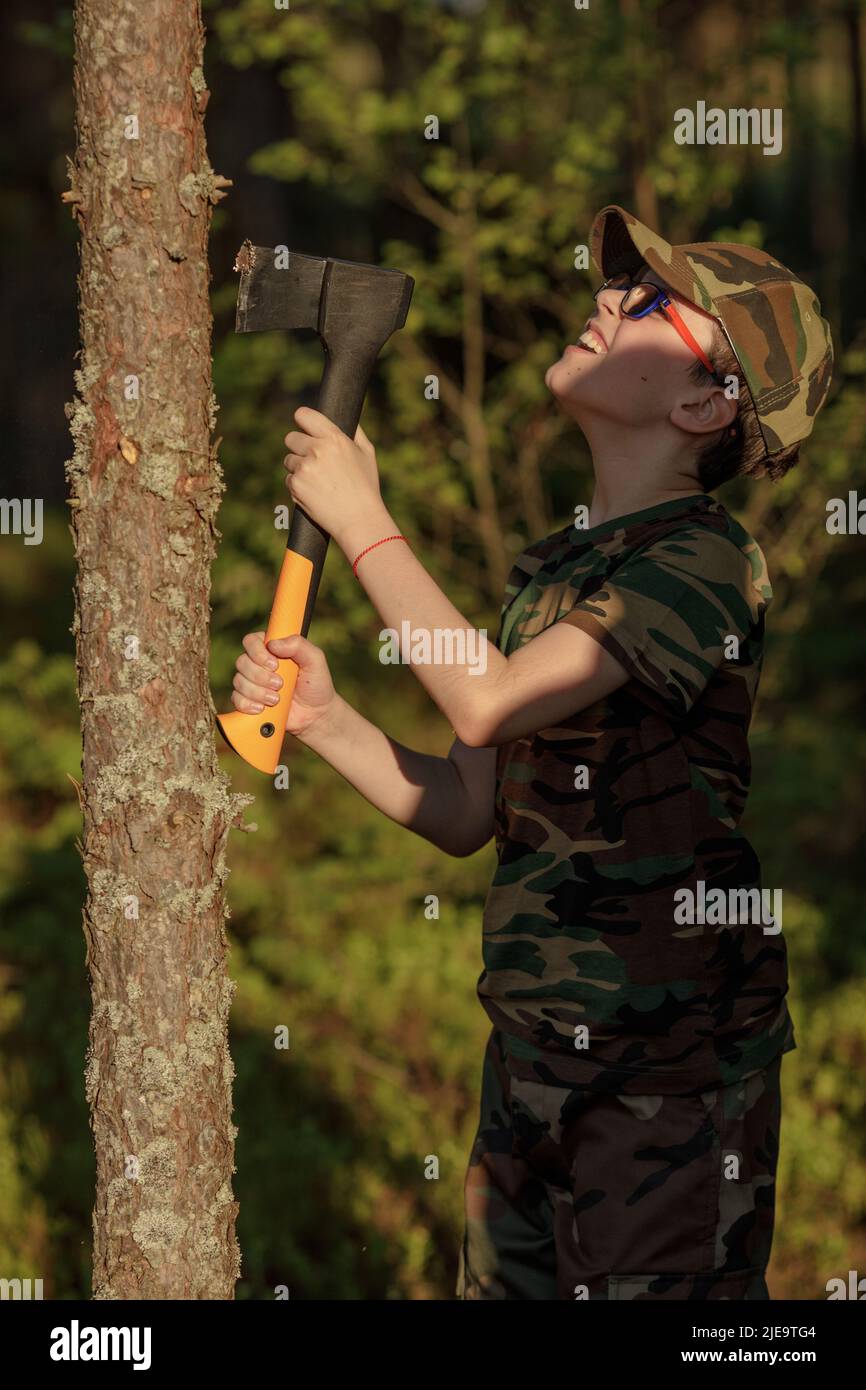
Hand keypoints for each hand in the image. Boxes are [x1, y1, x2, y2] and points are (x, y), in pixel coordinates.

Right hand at [231, 629, 336, 739]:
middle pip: (242, 662)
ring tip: (276, 700)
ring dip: (257, 692)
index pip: (251, 641)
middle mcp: (258, 663)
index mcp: (272, 649)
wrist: (315, 715)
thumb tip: (273, 644)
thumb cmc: (316, 684)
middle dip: (260, 676)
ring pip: (238, 681)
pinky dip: (248, 704)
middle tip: (280, 685)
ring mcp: (252, 683)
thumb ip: (298, 645)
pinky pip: (236, 699)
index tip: (274, 664)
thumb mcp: (315, 660)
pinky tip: (262, 708)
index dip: (257, 652)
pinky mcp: (248, 701)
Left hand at [283, 407, 383, 548]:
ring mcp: (304, 468)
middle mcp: (317, 450)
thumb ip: (354, 432)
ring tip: (318, 481)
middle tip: (311, 459)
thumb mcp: (367, 453)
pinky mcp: (295, 485)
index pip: (303, 415)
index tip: (304, 426)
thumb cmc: (366, 486)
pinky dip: (298, 485)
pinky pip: (289, 479)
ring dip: (298, 467)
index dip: (302, 420)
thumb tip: (345, 416)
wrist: (359, 519)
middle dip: (298, 446)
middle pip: (290, 438)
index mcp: (334, 438)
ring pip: (289, 460)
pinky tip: (315, 492)